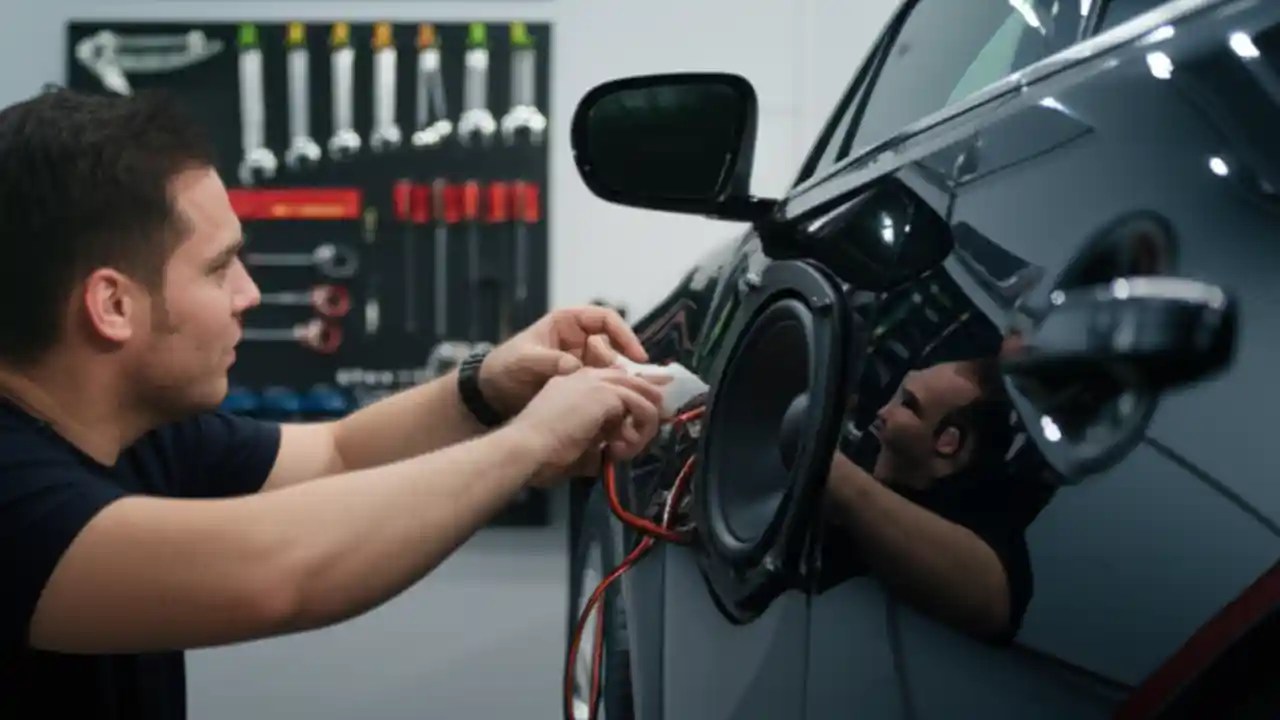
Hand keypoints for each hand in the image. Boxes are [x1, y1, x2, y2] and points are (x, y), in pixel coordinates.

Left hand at [478, 306, 647, 418]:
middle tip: (632, 388)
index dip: (624, 334)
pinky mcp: (579, 384)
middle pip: (613, 347)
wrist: (490, 395)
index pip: (605, 320)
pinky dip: (608, 395)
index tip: (636, 356)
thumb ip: (549, 361)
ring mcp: (580, 362)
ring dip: (618, 384)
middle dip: (624, 366)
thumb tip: (575, 367)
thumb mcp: (523, 361)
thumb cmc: (504, 368)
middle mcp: (578, 340)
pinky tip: (613, 409)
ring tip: (623, 401)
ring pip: (610, 369)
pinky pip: (601, 386)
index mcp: (567, 323)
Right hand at [507, 367, 663, 487]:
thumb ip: (595, 439)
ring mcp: (598, 382)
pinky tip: (623, 448)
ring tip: (629, 450)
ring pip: (642, 394)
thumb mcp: (573, 441)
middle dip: (646, 409)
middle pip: (633, 383)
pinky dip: (642, 429)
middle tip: (645, 436)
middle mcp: (587, 377)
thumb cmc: (539, 451)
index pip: (614, 384)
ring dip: (645, 425)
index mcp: (573, 384)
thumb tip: (614, 450)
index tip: (632, 430)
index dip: (630, 404)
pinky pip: (642, 406)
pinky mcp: (607, 394)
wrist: (526, 447)